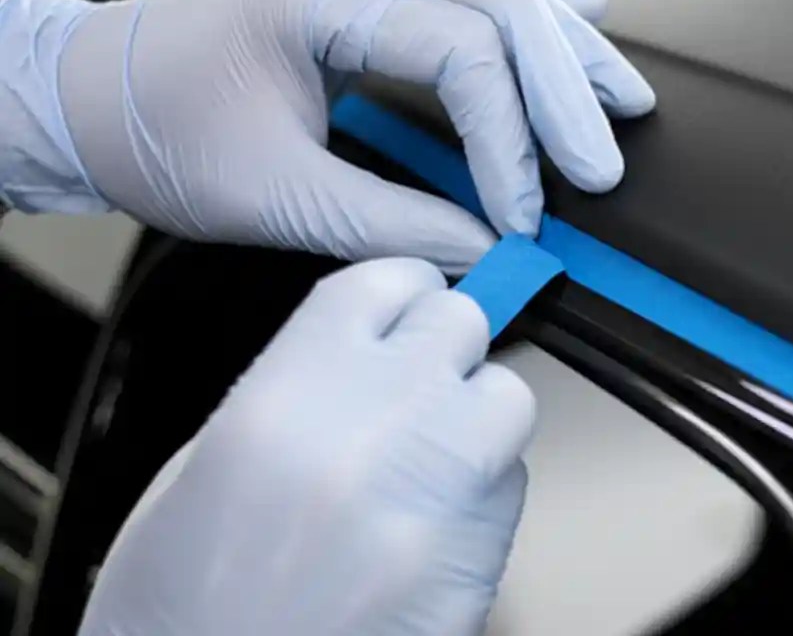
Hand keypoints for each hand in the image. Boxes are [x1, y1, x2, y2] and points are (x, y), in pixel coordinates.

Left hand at [56, 0, 654, 270]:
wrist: (90, 94)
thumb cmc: (157, 135)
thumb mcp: (275, 199)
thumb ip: (393, 226)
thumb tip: (486, 252)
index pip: (459, 51)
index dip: (508, 138)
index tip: (525, 212)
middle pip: (500, 0)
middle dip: (562, 87)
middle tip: (604, 160)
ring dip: (566, 47)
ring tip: (623, 96)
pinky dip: (532, 16)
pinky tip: (585, 18)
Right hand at [78, 258, 534, 635]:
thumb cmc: (186, 604)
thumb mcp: (207, 462)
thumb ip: (298, 386)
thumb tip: (365, 354)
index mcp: (290, 392)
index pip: (387, 283)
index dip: (400, 294)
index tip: (403, 306)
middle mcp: (375, 427)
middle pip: (461, 325)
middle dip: (443, 349)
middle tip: (416, 386)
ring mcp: (440, 492)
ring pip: (507, 399)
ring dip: (476, 416)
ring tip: (425, 461)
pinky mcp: (482, 555)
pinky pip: (513, 483)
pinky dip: (486, 488)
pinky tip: (433, 521)